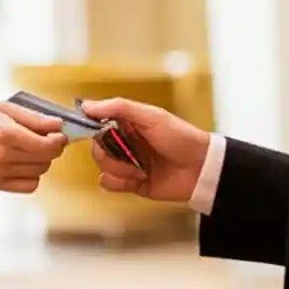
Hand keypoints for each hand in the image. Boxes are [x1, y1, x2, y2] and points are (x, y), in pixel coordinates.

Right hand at [0, 101, 66, 192]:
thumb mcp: (1, 107)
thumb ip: (32, 117)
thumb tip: (57, 124)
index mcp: (6, 133)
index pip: (46, 145)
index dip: (59, 140)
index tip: (59, 134)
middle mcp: (3, 156)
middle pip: (45, 159)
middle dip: (53, 148)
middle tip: (48, 138)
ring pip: (39, 172)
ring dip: (43, 161)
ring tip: (33, 148)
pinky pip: (27, 186)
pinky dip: (33, 176)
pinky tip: (25, 163)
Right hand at [81, 98, 209, 202]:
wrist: (201, 169)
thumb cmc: (180, 138)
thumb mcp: (151, 116)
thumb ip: (119, 108)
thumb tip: (87, 105)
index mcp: (127, 122)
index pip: (96, 121)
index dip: (90, 126)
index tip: (91, 131)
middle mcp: (123, 141)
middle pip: (96, 146)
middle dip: (109, 153)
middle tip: (128, 153)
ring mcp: (126, 162)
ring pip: (101, 166)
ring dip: (119, 169)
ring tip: (140, 169)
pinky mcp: (130, 182)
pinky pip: (109, 183)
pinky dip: (121, 182)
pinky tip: (138, 179)